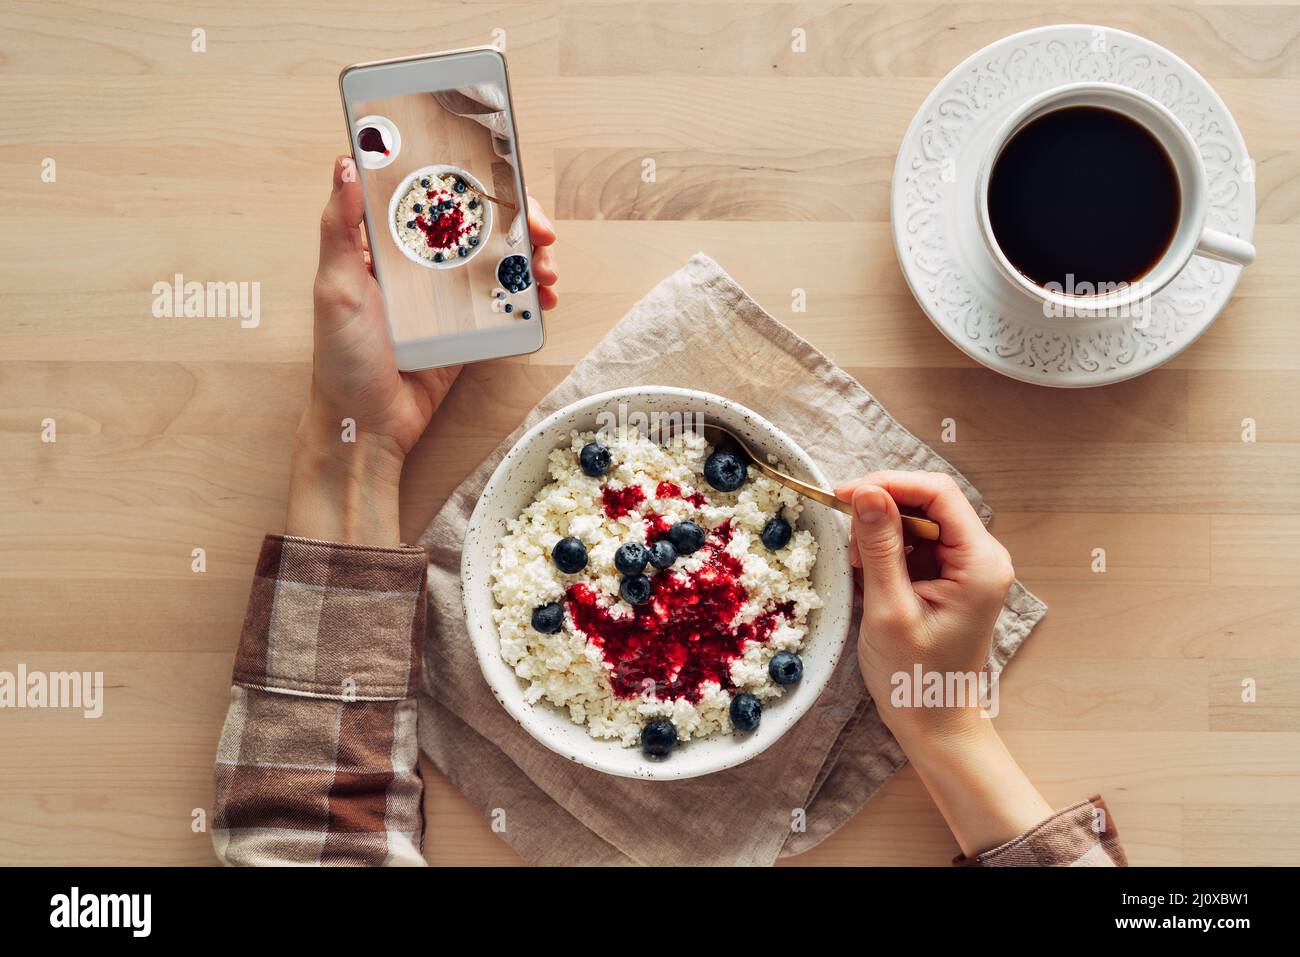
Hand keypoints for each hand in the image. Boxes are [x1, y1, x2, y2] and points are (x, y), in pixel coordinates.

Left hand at [287, 156, 558, 544]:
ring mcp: (446, 297)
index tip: (505, 183)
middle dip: (519, 221)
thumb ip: (339, 227)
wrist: (368, 426)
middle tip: (542, 234)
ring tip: (548, 271)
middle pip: (479, 225)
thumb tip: (347, 162)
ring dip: (531, 258)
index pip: (436, 195)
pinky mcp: (466, 329)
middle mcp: (419, 264)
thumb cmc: (342, 358)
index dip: (474, 182)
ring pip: (498, 260)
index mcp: (386, 245)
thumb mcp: (335, 287)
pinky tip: (544, 300)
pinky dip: (529, 297)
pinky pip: (504, 303)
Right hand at [835, 471, 1049, 856]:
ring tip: (857, 566)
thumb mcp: (889, 609)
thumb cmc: (915, 676)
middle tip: (844, 534)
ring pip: (917, 520)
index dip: (890, 483)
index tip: (844, 494)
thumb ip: (880, 547)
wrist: (934, 723)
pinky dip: (885, 550)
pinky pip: (914, 543)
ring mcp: (966, 566)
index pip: (938, 493)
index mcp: (980, 562)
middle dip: (882, 509)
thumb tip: (866, 493)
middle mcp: (981, 556)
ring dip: (880, 532)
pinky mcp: (948, 577)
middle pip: (928, 502)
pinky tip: (867, 574)